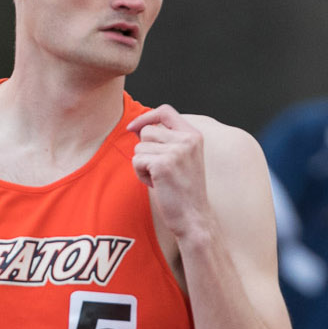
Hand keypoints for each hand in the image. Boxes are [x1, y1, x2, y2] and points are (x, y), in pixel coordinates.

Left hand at [126, 105, 210, 237]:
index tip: (133, 128)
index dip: (146, 116)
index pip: (165, 110)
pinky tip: (155, 185)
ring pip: (139, 147)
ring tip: (159, 179)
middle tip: (159, 170)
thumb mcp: (183, 158)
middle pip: (147, 130)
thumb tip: (137, 128)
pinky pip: (136, 161)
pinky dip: (140, 174)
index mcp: (194, 135)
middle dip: (144, 150)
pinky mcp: (163, 164)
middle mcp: (187, 139)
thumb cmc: (184, 191)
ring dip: (142, 164)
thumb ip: (167, 140)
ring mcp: (176, 151)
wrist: (193, 218)